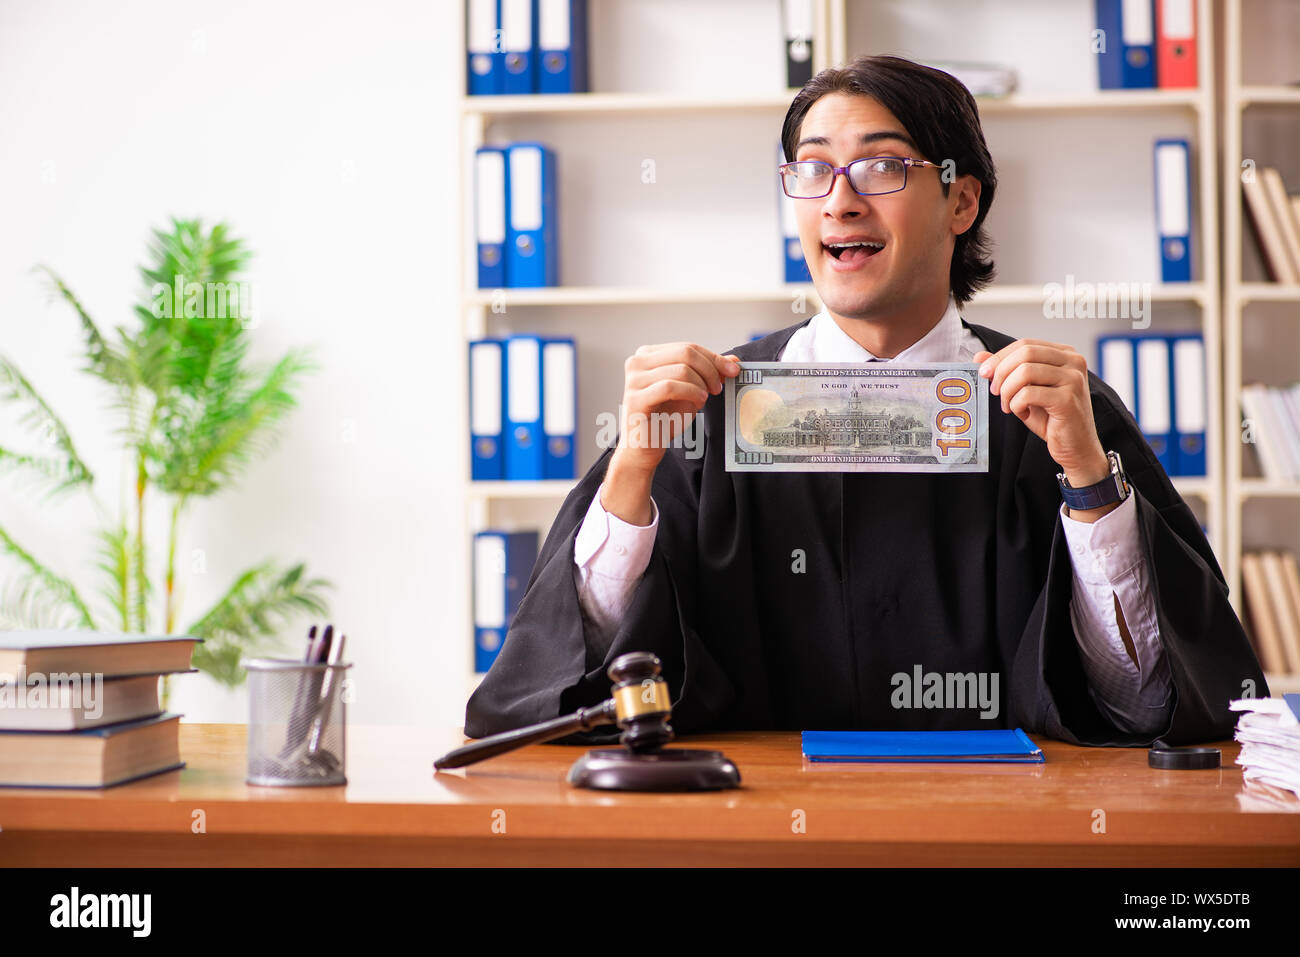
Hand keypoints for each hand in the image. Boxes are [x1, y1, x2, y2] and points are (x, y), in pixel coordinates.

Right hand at [602, 343, 740, 525]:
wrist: (644, 448)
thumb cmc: (665, 418)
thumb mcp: (690, 391)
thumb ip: (708, 373)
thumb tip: (733, 359)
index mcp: (647, 354)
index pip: (687, 347)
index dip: (714, 358)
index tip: (733, 370)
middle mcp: (636, 362)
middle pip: (685, 353)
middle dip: (709, 369)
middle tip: (719, 387)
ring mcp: (633, 379)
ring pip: (680, 369)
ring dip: (700, 384)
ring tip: (704, 398)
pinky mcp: (635, 398)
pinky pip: (670, 387)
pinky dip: (690, 392)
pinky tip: (698, 402)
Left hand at [975, 339, 1109, 487]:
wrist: (1075, 447)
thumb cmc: (1052, 418)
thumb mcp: (1025, 390)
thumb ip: (1006, 371)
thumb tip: (980, 356)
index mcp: (1065, 354)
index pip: (1025, 344)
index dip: (1000, 357)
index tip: (984, 373)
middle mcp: (1073, 362)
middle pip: (1025, 352)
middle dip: (1002, 372)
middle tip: (995, 392)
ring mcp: (1073, 379)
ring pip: (1025, 371)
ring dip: (1008, 390)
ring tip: (1008, 405)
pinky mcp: (1068, 399)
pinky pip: (1029, 393)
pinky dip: (1017, 404)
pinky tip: (1022, 413)